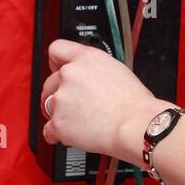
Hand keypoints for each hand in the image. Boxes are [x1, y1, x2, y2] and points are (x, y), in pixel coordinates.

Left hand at [41, 39, 165, 160]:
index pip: (57, 49)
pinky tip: (72, 135)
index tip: (57, 70)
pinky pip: (49, 130)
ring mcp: (61, 98)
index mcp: (86, 58)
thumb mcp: (117, 70)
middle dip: (59, 93)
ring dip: (59, 113)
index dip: (56, 62)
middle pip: (50, 81)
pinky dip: (58, 134)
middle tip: (74, 104)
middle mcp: (69, 74)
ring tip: (79, 122)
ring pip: (48, 106)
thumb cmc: (134, 103)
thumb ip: (94, 70)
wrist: (136, 125)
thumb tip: (87, 78)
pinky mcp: (58, 122)